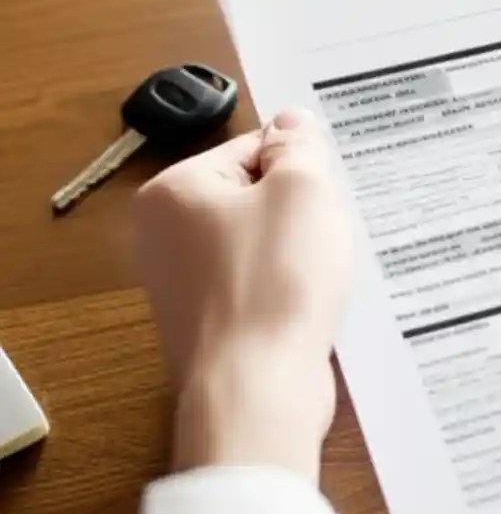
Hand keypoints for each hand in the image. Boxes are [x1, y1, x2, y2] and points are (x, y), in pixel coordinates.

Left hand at [134, 108, 350, 481]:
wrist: (258, 389)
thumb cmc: (276, 287)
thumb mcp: (304, 190)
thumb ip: (300, 145)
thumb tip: (293, 125)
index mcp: (174, 190)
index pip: (253, 149)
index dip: (301, 169)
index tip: (322, 198)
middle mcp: (165, 236)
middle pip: (256, 198)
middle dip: (301, 216)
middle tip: (321, 239)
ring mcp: (185, 286)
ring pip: (264, 246)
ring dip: (300, 257)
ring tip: (314, 279)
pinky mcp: (213, 326)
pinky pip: (262, 290)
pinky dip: (290, 294)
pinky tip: (307, 309)